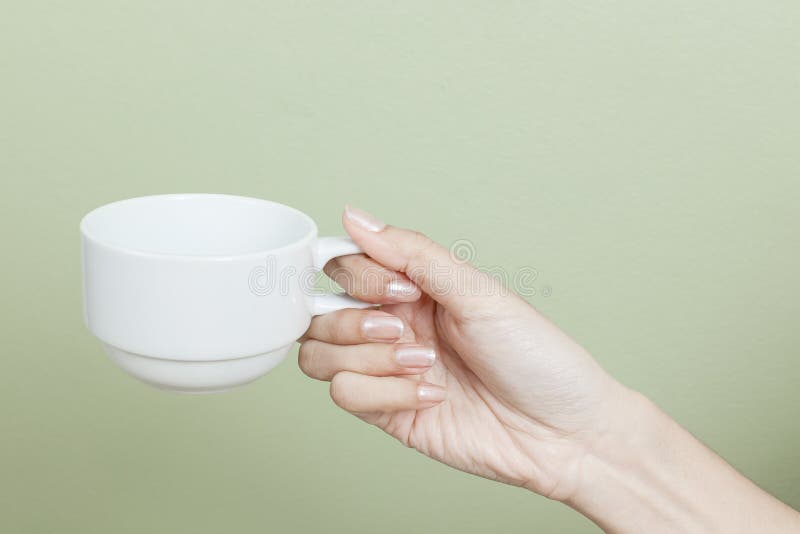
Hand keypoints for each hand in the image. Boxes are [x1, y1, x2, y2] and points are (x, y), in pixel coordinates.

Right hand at [299, 206, 625, 498]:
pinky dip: (385, 395)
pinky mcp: (387, 411)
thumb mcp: (478, 293)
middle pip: (319, 312)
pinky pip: (346, 395)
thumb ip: (412, 254)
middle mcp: (393, 324)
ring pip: (319, 355)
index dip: (358, 276)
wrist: (561, 431)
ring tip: (423, 365)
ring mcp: (386, 370)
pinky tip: (430, 397)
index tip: (402, 290)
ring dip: (368, 359)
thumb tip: (355, 217)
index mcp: (413, 288)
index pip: (344, 266)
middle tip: (404, 331)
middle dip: (354, 322)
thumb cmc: (535, 357)